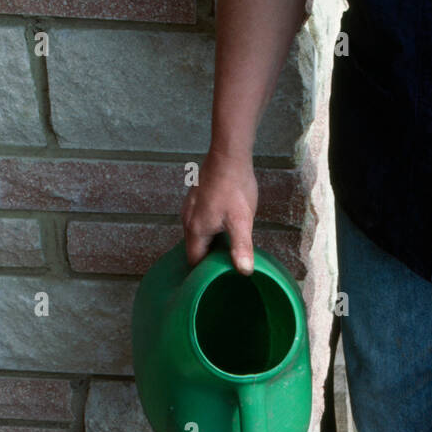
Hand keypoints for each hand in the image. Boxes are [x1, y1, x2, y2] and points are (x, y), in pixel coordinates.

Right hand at [181, 147, 257, 272]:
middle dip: (208, 258)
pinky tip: (224, 227)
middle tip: (227, 265)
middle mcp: (187, 220)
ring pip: (197, 234)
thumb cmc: (235, 188)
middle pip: (195, 248)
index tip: (219, 276)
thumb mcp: (242, 221)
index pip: (194, 261)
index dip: (205, 272)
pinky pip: (200, 221)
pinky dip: (209, 229)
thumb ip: (241, 247)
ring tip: (228, 248)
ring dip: (210, 243)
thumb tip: (244, 272)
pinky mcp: (196, 199)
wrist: (229, 155)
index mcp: (195, 230)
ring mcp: (190, 208)